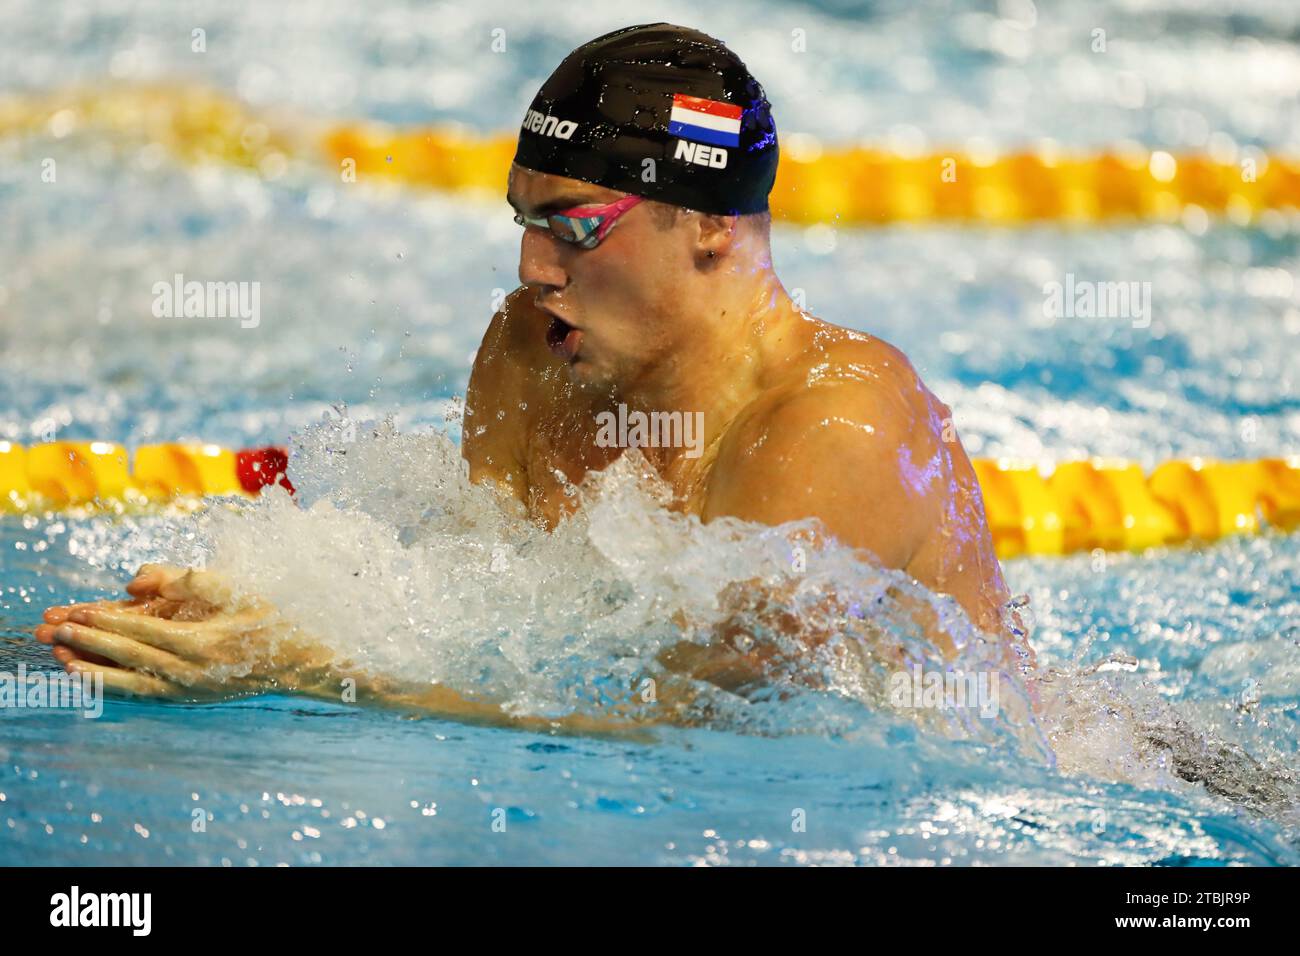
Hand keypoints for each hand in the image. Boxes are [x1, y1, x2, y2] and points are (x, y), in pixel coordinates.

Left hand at [35, 565, 331, 700]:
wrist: (298, 662)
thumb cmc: (268, 619)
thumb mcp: (234, 589)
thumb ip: (186, 579)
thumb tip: (134, 581)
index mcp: (203, 642)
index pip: (142, 629)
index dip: (106, 620)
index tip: (75, 611)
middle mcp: (192, 671)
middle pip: (129, 655)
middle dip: (89, 641)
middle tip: (53, 630)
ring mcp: (189, 689)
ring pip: (130, 680)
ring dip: (94, 669)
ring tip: (61, 658)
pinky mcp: (190, 698)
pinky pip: (143, 695)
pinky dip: (114, 687)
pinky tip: (91, 679)